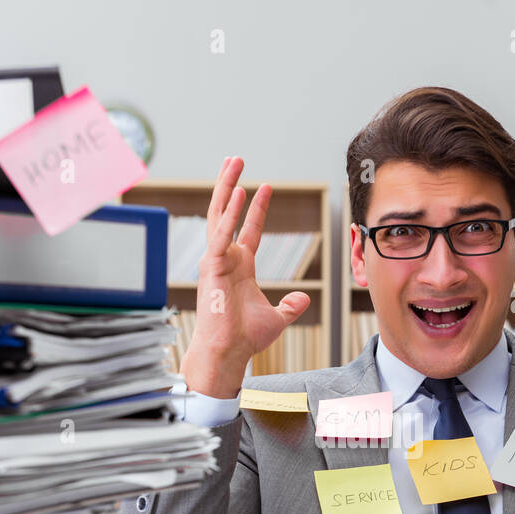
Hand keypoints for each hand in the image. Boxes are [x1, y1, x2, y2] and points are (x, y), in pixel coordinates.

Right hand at [179, 156, 310, 397]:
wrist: (228, 353)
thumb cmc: (245, 338)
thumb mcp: (276, 318)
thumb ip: (290, 306)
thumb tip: (302, 299)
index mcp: (238, 267)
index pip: (248, 229)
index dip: (257, 209)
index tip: (265, 187)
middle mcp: (225, 259)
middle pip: (225, 214)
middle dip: (230, 185)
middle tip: (234, 160)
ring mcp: (216, 261)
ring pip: (219, 216)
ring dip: (226, 188)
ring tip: (233, 163)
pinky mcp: (211, 268)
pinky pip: (220, 235)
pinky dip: (228, 215)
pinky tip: (236, 195)